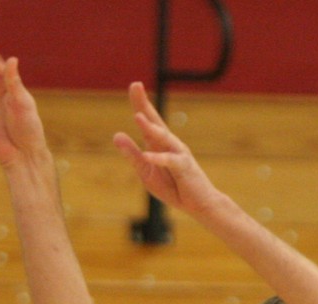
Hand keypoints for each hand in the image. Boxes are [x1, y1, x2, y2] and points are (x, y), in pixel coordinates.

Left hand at [112, 82, 222, 215]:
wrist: (200, 204)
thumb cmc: (174, 188)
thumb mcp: (146, 172)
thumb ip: (132, 155)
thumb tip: (117, 135)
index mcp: (159, 144)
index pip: (148, 121)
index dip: (140, 103)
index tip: (134, 85)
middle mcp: (170, 144)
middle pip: (155, 121)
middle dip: (144, 105)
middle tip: (135, 85)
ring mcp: (178, 154)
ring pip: (164, 138)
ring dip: (151, 128)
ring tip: (138, 117)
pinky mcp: (185, 168)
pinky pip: (170, 161)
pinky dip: (159, 159)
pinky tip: (148, 155)